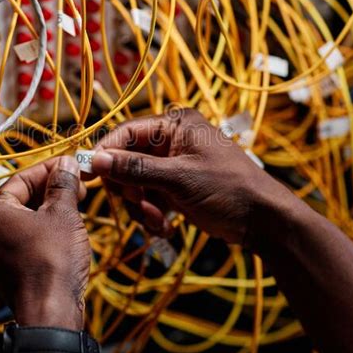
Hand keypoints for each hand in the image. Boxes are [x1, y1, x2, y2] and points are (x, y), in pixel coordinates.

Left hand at [0, 156, 89, 328]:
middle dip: (52, 189)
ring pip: (26, 218)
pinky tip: (68, 228)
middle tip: (80, 184)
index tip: (73, 163)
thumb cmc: (53, 260)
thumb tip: (67, 164)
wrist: (50, 312)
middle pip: (23, 197)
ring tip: (78, 203)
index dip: (51, 168)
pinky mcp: (8, 269)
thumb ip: (63, 184)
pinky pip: (26, 239)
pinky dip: (46, 229)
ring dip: (52, 208)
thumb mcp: (63, 213)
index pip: (23, 178)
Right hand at [89, 109, 289, 245]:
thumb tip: (98, 160)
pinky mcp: (175, 187)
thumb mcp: (180, 178)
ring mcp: (173, 165)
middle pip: (127, 160)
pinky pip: (148, 197)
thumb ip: (137, 169)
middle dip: (129, 189)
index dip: (106, 153)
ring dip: (141, 206)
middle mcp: (171, 140)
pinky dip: (151, 214)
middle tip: (137, 206)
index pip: (126, 133)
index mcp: (175, 125)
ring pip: (135, 183)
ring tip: (157, 222)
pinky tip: (165, 227)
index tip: (90, 176)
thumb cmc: (229, 189)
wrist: (263, 220)